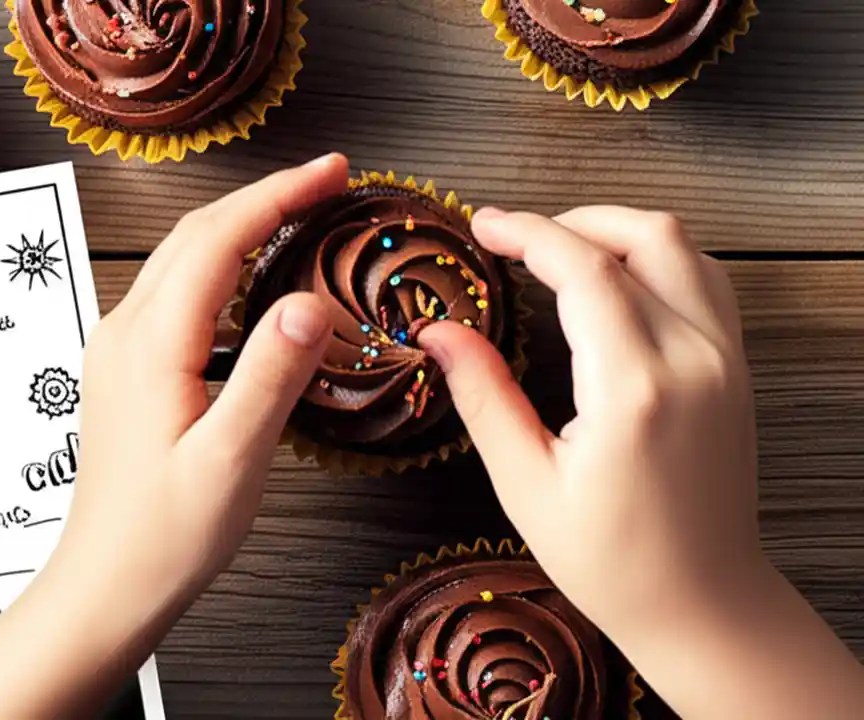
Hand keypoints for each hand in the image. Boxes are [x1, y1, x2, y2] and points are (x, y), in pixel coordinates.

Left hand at [0, 154, 346, 719]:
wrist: (105, 586)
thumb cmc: (165, 537)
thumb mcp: (231, 461)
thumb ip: (270, 376)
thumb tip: (308, 302)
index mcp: (151, 344)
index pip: (219, 238)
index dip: (280, 194)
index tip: (335, 170)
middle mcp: (125, 333)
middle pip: (196, 234)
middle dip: (264, 197)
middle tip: (329, 182)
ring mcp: (119, 350)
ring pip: (182, 260)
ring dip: (241, 227)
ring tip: (301, 217)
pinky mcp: (126, 372)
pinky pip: (176, 296)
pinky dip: (222, 269)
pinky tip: (254, 288)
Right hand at [422, 206, 757, 623]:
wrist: (703, 602)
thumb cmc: (612, 560)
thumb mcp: (526, 483)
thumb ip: (483, 395)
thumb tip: (438, 331)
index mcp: (633, 389)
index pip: (584, 270)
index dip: (527, 232)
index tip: (482, 225)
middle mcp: (691, 360)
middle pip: (642, 237)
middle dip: (570, 220)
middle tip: (514, 237)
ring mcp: (724, 360)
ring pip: (681, 246)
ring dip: (617, 230)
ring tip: (559, 250)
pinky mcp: (735, 368)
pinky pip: (704, 279)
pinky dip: (656, 257)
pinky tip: (614, 279)